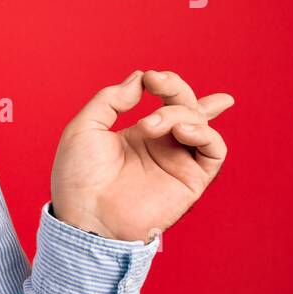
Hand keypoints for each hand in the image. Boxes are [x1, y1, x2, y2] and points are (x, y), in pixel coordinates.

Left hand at [49, 69, 233, 241]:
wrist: (84, 215)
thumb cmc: (78, 178)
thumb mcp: (84, 128)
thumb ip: (110, 100)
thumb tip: (139, 78)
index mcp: (139, 134)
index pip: (167, 101)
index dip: (165, 82)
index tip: (149, 77)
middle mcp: (162, 146)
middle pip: (187, 106)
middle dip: (175, 88)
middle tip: (157, 83)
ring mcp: (178, 162)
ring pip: (200, 123)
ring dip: (180, 113)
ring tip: (148, 126)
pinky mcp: (191, 181)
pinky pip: (215, 151)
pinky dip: (204, 133)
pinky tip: (180, 130)